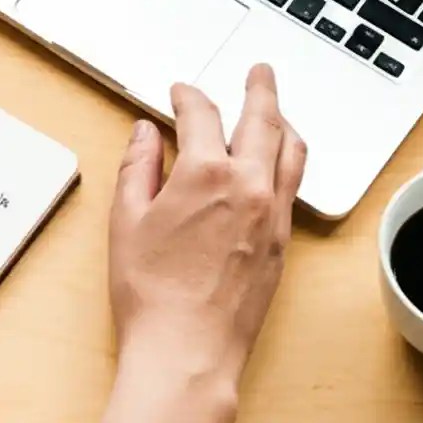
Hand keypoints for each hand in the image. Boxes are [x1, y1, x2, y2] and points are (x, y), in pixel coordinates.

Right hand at [102, 65, 305, 422]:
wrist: (187, 349)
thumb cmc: (153, 294)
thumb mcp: (127, 219)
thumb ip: (138, 167)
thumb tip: (146, 136)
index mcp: (205, 173)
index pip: (201, 113)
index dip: (187, 95)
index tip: (179, 93)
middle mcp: (248, 186)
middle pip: (263, 119)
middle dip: (259, 89)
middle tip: (259, 72)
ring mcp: (271, 213)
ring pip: (291, 150)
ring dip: (284, 121)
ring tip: (277, 111)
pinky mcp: (283, 242)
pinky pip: (295, 185)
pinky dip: (289, 160)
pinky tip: (279, 164)